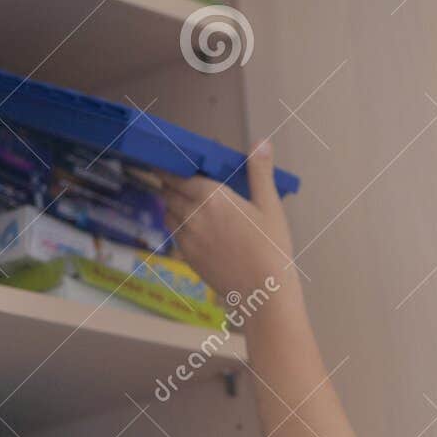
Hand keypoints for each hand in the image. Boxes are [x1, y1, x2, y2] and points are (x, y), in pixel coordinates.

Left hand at [160, 141, 293, 299]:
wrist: (263, 294)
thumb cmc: (271, 249)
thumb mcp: (270, 206)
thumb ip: (260, 172)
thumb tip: (261, 142)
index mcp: (212, 197)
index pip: (177, 175)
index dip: (168, 166)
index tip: (165, 160)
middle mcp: (193, 215)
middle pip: (168, 192)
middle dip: (169, 183)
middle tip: (174, 178)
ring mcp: (188, 238)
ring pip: (168, 213)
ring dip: (171, 204)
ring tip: (181, 200)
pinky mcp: (188, 258)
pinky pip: (174, 235)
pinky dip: (177, 225)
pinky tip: (190, 226)